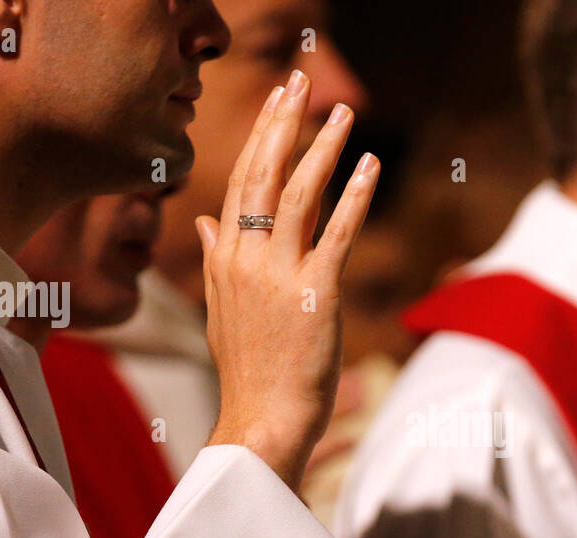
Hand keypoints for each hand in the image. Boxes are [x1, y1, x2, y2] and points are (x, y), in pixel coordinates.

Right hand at [197, 70, 379, 489]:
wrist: (261, 419)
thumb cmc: (248, 370)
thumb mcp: (220, 309)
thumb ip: (215, 261)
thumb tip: (205, 223)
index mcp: (225, 258)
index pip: (241, 182)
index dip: (260, 136)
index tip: (276, 102)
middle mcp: (246, 258)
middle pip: (264, 174)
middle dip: (283, 123)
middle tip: (299, 80)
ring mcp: (279, 274)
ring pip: (300, 194)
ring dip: (323, 148)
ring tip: (342, 113)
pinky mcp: (315, 293)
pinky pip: (337, 232)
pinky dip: (355, 196)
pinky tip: (370, 166)